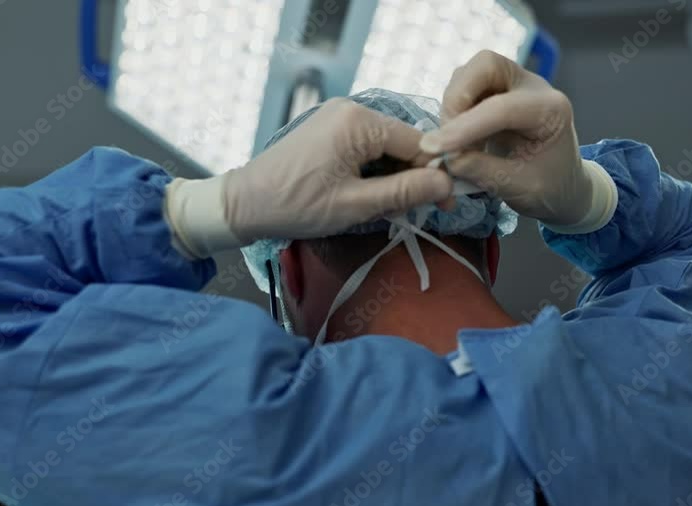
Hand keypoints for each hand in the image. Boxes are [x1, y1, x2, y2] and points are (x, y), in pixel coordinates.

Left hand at [165, 99, 451, 258]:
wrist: (244, 204)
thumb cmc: (297, 206)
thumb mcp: (356, 205)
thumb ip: (404, 191)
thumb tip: (447, 183)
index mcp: (359, 121)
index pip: (418, 142)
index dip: (435, 174)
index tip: (445, 205)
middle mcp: (351, 108)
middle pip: (402, 142)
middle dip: (411, 176)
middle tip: (412, 211)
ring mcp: (338, 116)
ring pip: (385, 146)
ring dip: (392, 176)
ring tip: (387, 208)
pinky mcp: (329, 128)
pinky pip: (366, 146)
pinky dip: (374, 170)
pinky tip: (369, 195)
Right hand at [419, 51, 615, 232]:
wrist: (563, 184)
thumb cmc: (550, 187)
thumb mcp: (520, 189)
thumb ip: (483, 171)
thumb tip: (447, 157)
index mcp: (551, 110)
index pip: (503, 108)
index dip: (465, 126)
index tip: (435, 148)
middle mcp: (532, 87)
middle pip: (486, 65)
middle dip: (457, 97)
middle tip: (444, 137)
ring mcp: (512, 84)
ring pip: (470, 73)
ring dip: (452, 105)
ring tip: (452, 143)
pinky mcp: (495, 91)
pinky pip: (465, 87)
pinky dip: (453, 110)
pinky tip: (457, 138)